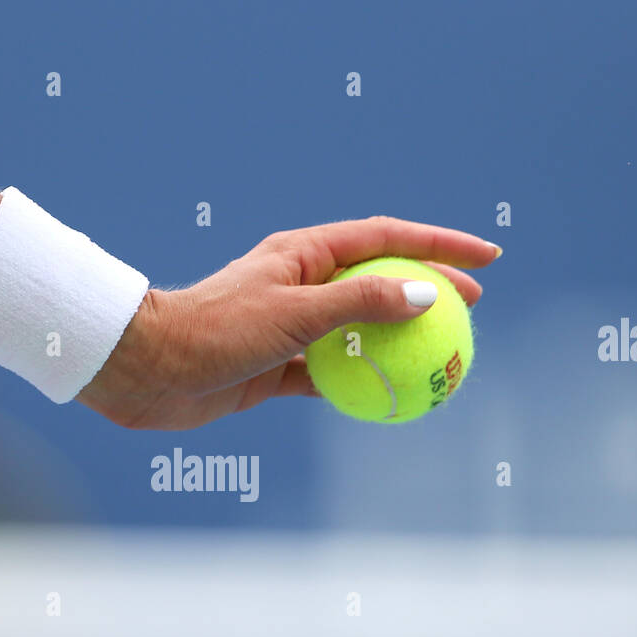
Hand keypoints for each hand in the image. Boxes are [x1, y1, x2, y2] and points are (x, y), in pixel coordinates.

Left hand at [77, 215, 500, 429]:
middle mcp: (300, 284)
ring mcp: (289, 327)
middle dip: (428, 288)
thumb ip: (360, 302)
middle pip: (379, 281)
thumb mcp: (294, 313)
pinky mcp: (275, 368)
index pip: (387, 239)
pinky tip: (389, 397)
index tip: (487, 255)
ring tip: (439, 353)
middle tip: (474, 304)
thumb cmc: (216, 331)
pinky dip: (358, 382)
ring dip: (396, 340)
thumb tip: (425, 295)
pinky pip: (330, 372)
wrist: (149, 371)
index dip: (440, 243)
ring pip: (357, 329)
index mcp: (304, 254)